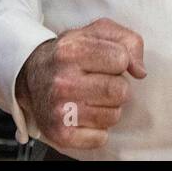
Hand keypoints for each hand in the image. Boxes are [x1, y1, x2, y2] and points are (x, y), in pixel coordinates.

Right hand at [15, 18, 146, 150]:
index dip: (120, 60)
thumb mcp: (96, 32)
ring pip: (113, 115)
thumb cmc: (70, 53)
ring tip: (91, 98)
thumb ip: (127, 40)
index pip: (121, 58)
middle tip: (100, 82)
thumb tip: (140, 71)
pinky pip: (101, 137)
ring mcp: (60, 110)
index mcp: (71, 50)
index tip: (107, 62)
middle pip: (120, 90)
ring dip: (108, 108)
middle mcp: (62, 81)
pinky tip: (84, 115)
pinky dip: (98, 129)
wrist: (31, 76)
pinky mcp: (60, 134)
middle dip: (117, 86)